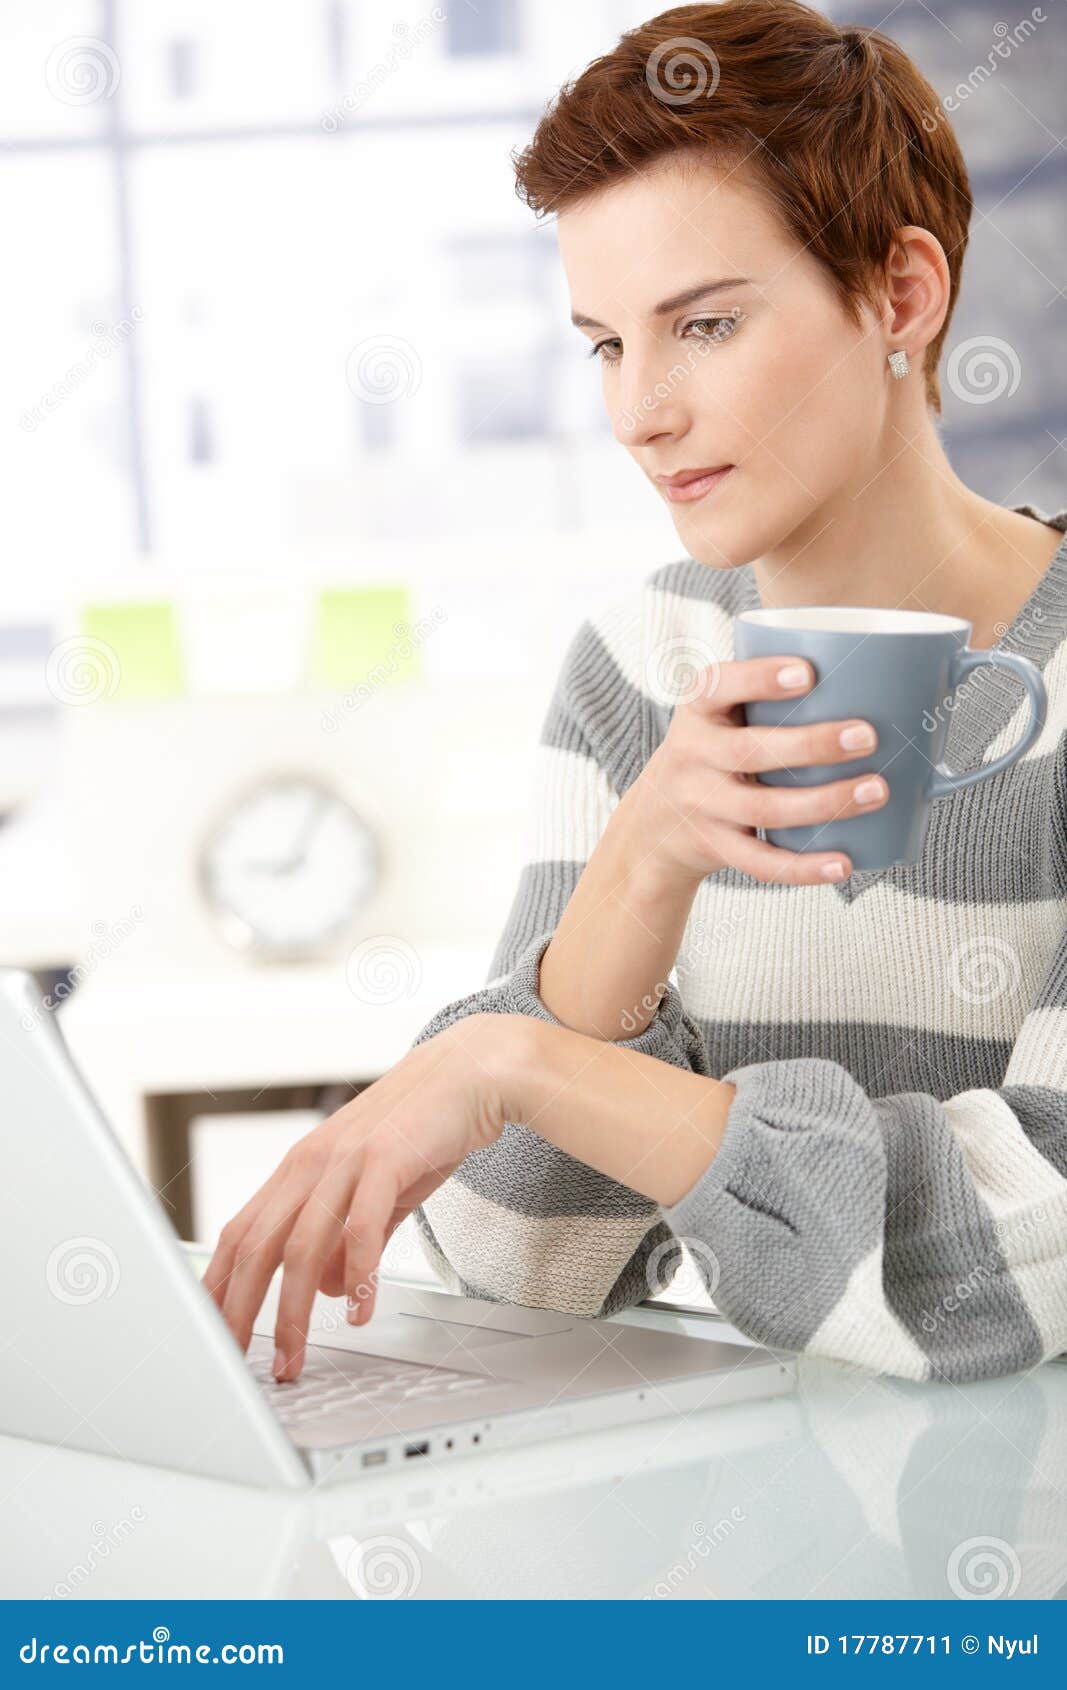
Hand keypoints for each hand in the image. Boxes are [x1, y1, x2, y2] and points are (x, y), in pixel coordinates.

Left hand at [201, 1012, 526, 1379]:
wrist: (469, 1072)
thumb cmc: (421, 1129)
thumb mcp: (373, 1191)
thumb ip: (346, 1239)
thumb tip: (325, 1289)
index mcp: (299, 1168)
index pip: (241, 1234)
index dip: (219, 1285)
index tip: (212, 1332)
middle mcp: (311, 1163)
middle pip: (257, 1246)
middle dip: (240, 1311)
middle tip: (237, 1362)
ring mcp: (345, 1160)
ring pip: (300, 1245)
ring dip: (291, 1311)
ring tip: (292, 1356)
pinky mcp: (386, 1159)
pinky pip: (362, 1228)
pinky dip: (357, 1275)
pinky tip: (358, 1311)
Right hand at [625, 654, 887, 886]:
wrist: (656, 820)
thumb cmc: (718, 748)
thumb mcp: (721, 713)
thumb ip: (772, 694)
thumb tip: (892, 671)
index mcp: (698, 709)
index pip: (718, 685)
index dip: (760, 678)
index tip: (808, 672)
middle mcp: (692, 755)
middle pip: (750, 752)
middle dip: (812, 745)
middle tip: (868, 735)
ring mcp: (702, 805)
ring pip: (763, 810)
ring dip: (824, 803)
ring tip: (877, 791)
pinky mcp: (716, 847)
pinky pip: (760, 863)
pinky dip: (804, 867)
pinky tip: (844, 863)